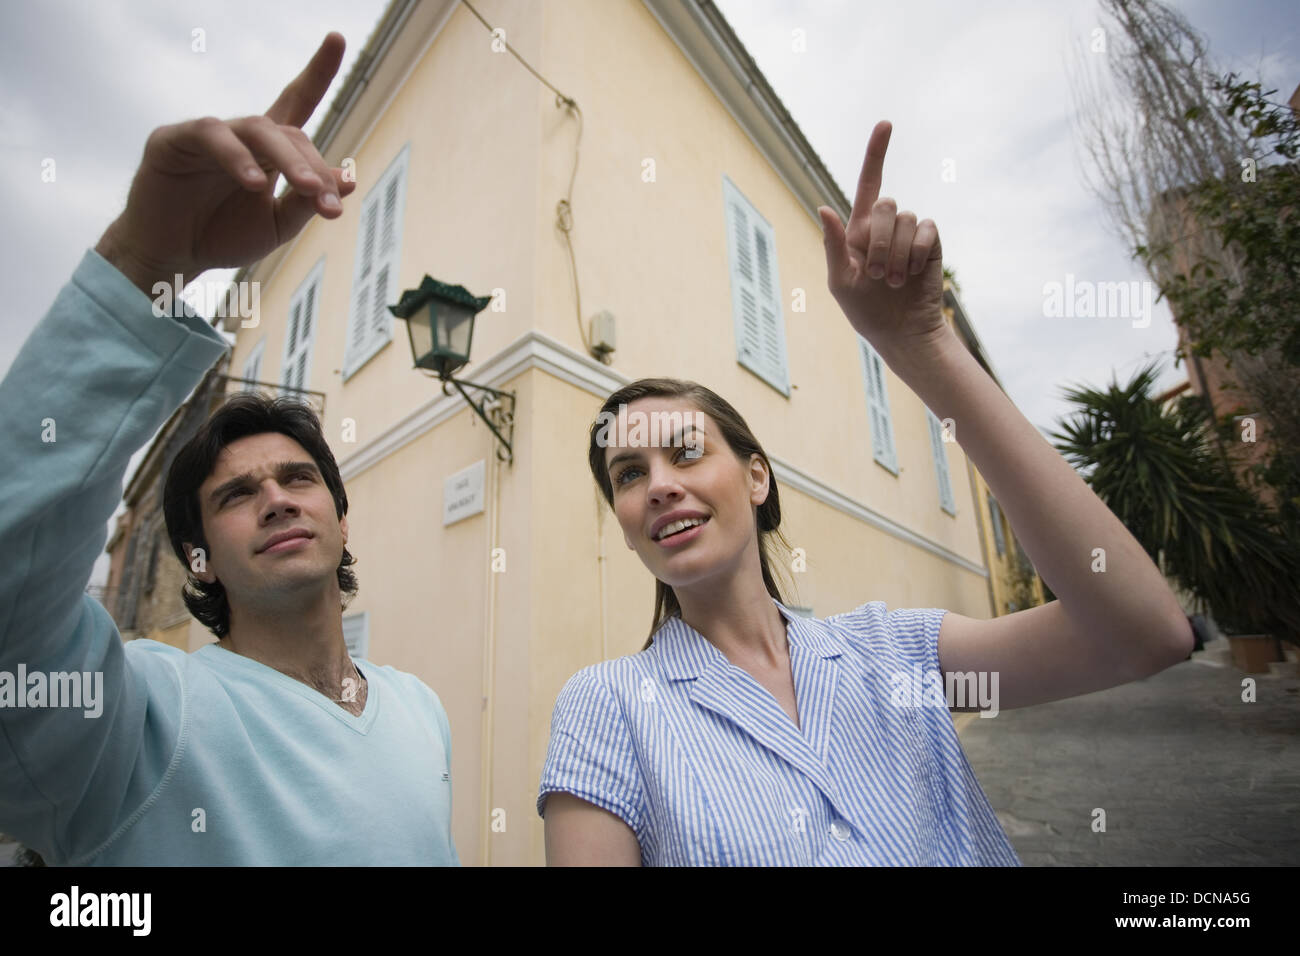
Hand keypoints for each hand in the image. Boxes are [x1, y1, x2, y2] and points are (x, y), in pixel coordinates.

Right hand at [95, 33, 356, 295]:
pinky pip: (211, 136)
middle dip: (313, 165)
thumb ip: (306, 203)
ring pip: (256, 129)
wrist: (171, 257)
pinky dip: (237, 158)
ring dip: (287, 160)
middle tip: (329, 199)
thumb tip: (347, 181)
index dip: (317, 71)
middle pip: (287, 132)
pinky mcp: (173, 140)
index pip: (296, 102)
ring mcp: (208, 135)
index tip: (337, 37)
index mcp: (267, 150)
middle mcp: (241, 135)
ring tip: (306, 189)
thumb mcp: (277, 226)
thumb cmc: (222, 235)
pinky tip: (254, 183)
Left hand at [818, 121, 948, 362]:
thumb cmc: (865, 310)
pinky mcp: (931, 243)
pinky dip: (917, 252)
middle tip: (874, 274)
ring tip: (892, 281)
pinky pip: (926, 229)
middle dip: (879, 241)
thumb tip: (823, 207)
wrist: (901, 331)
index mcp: (859, 229)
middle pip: (886, 204)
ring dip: (896, 254)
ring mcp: (910, 233)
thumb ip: (833, 244)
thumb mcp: (840, 281)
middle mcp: (887, 226)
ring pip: (906, 218)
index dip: (877, 153)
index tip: (886, 124)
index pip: (869, 183)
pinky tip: (913, 273)